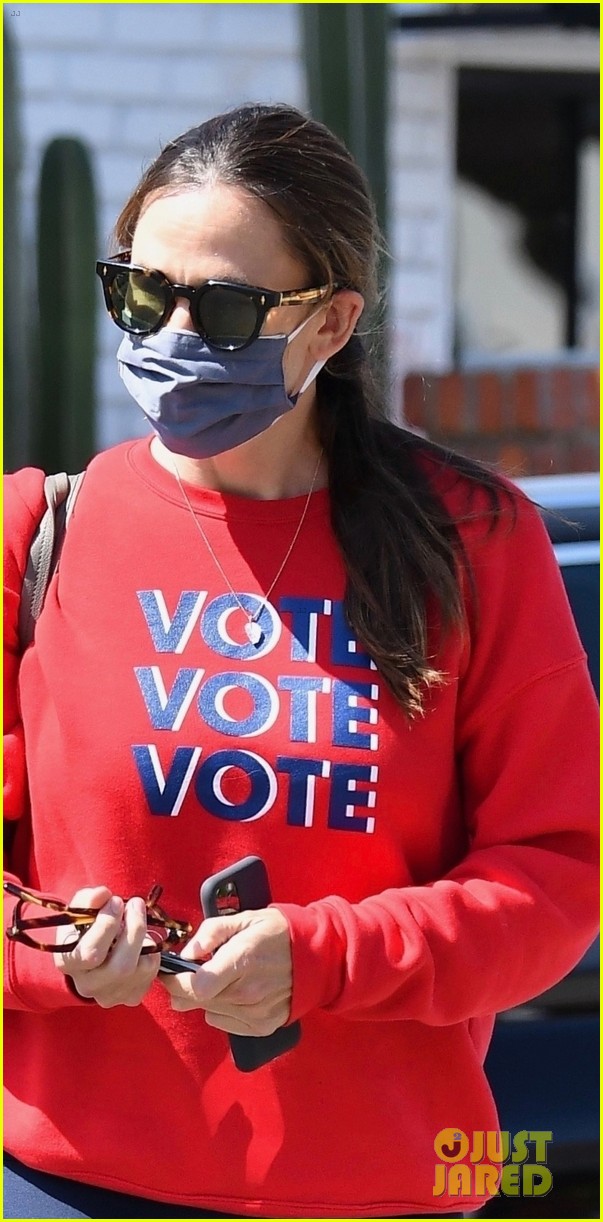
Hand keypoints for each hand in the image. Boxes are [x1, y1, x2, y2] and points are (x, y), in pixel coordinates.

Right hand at [54, 887, 160, 1006]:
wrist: (89, 954)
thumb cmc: (83, 929)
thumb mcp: (78, 911)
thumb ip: (87, 900)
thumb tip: (103, 894)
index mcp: (69, 964)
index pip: (90, 953)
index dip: (107, 925)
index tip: (115, 901)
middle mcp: (88, 986)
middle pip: (120, 966)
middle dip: (134, 928)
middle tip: (135, 903)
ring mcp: (111, 995)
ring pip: (140, 968)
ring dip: (145, 936)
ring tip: (137, 919)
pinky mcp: (132, 996)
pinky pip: (151, 971)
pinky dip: (152, 950)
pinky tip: (140, 940)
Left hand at [158, 907, 292, 1035]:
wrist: (317, 957)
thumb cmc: (277, 933)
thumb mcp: (244, 919)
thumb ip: (211, 932)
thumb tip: (186, 953)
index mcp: (242, 961)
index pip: (195, 986)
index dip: (175, 981)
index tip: (168, 972)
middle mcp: (248, 992)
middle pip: (198, 1001)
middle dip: (183, 988)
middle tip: (184, 974)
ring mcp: (256, 1012)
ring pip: (210, 1012)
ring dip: (204, 998)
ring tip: (216, 979)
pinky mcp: (263, 1026)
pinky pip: (225, 1024)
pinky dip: (221, 1010)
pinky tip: (232, 993)